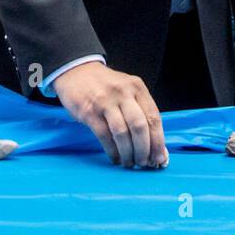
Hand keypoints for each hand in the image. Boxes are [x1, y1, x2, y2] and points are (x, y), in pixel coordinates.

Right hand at [52, 61, 167, 168]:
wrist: (76, 71)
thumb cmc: (105, 85)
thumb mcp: (127, 88)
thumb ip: (140, 110)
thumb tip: (153, 143)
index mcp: (137, 87)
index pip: (153, 117)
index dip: (158, 141)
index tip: (159, 157)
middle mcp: (123, 93)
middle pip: (139, 126)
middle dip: (144, 150)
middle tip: (144, 163)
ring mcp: (105, 102)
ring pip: (122, 133)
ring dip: (128, 153)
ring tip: (129, 163)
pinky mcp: (89, 112)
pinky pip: (104, 136)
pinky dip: (112, 151)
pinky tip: (115, 158)